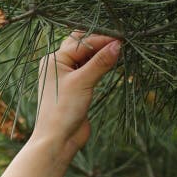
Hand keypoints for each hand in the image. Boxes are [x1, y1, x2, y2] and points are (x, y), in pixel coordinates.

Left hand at [33, 30, 120, 164]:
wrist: (57, 138)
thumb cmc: (62, 109)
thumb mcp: (82, 82)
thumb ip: (100, 62)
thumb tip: (118, 44)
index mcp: (53, 60)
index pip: (81, 41)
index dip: (102, 39)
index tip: (123, 38)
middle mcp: (57, 65)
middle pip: (82, 46)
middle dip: (101, 43)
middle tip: (122, 43)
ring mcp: (66, 76)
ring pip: (86, 57)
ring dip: (101, 54)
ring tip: (120, 52)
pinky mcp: (75, 86)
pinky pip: (89, 69)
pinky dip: (100, 65)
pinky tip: (112, 64)